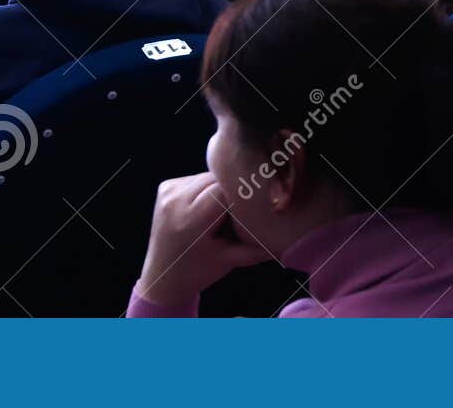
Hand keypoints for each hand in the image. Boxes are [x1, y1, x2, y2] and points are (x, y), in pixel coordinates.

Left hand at [135, 173, 268, 308]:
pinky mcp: (165, 187)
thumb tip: (290, 237)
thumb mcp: (231, 260)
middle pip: (217, 180)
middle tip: (241, 211)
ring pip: (208, 176)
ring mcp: (168, 191)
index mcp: (191, 219)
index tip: (254, 206)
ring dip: (220, 188)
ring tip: (222, 212)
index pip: (225, 191)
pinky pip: (196, 179)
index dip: (243, 196)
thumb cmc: (198, 271)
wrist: (163, 275)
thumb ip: (259, 246)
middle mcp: (176, 199)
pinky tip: (207, 207)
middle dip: (232, 192)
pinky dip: (206, 189)